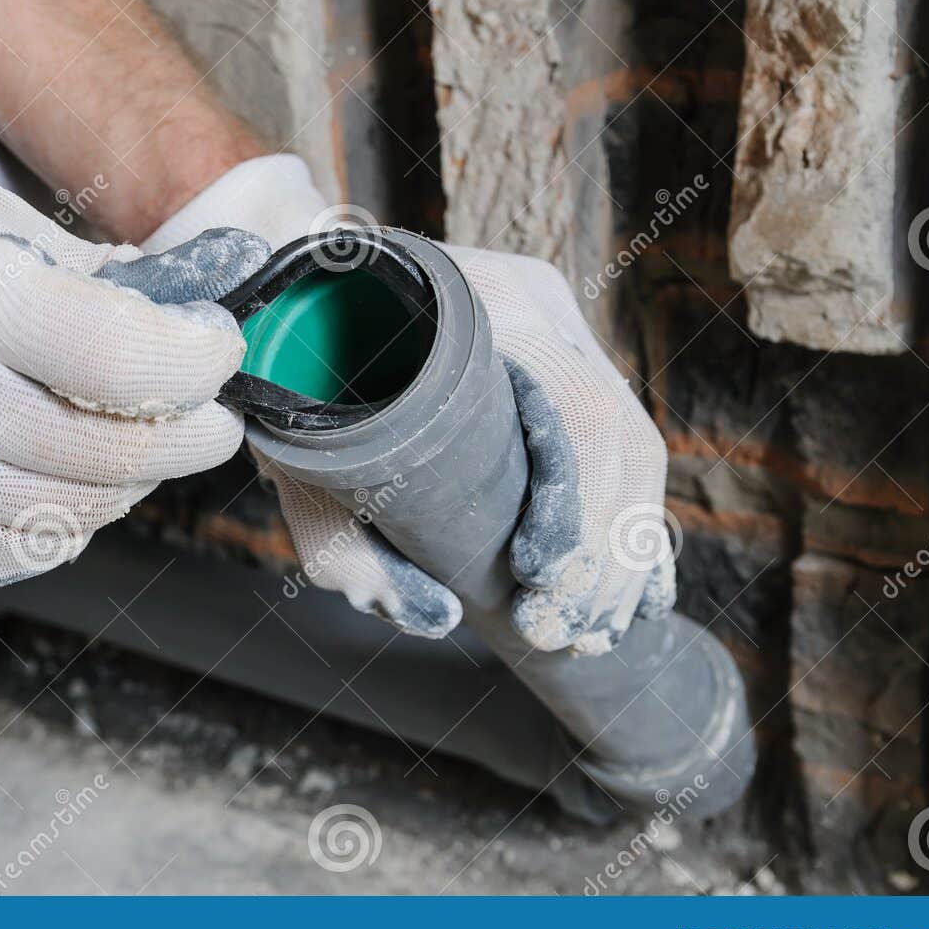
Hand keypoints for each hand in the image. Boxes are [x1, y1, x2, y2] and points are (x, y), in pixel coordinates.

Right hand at [0, 178, 268, 595]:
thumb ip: (74, 264)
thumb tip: (181, 308)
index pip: (121, 357)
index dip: (199, 361)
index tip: (219, 348)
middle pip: (116, 454)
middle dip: (193, 434)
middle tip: (212, 414)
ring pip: (83, 514)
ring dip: (136, 480)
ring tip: (137, 438)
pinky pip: (30, 550)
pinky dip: (74, 518)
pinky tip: (63, 475)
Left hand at [153, 157, 674, 650]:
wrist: (294, 297)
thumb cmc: (294, 374)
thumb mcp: (295, 460)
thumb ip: (341, 545)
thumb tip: (438, 617)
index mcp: (480, 302)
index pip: (575, 411)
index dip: (577, 514)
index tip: (538, 583)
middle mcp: (536, 300)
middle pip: (618, 438)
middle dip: (605, 554)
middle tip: (562, 630)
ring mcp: (560, 322)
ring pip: (633, 446)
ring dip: (624, 552)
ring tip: (586, 628)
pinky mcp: (567, 354)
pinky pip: (627, 444)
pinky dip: (631, 525)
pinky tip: (624, 596)